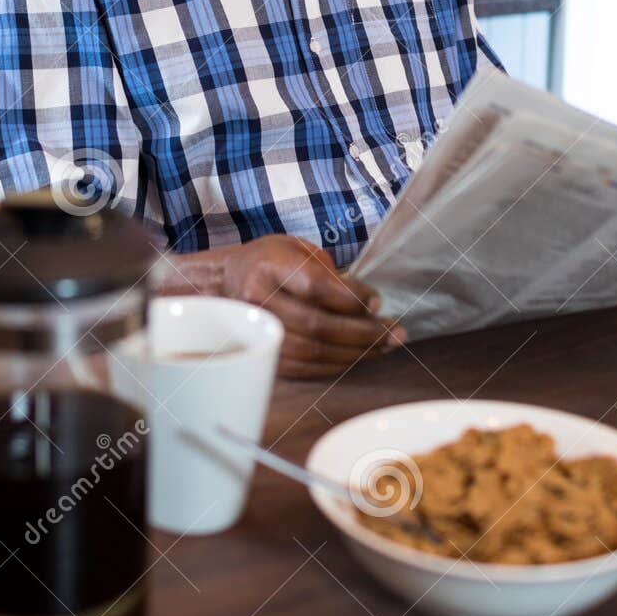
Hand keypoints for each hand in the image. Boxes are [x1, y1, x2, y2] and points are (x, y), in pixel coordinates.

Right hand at [215, 235, 404, 379]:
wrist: (221, 285)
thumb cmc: (266, 262)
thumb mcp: (294, 247)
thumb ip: (326, 269)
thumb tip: (364, 301)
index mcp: (268, 265)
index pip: (316, 286)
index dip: (352, 297)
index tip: (378, 301)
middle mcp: (258, 300)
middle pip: (318, 325)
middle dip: (364, 331)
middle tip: (395, 331)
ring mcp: (258, 332)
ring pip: (314, 352)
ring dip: (356, 352)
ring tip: (385, 345)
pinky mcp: (264, 354)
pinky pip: (305, 368)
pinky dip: (336, 364)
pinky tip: (358, 356)